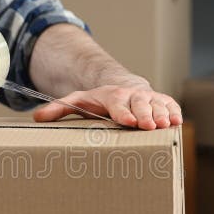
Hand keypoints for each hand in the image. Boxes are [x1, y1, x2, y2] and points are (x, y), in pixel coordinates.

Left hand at [33, 83, 182, 129]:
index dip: (123, 113)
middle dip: (145, 114)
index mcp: (111, 96)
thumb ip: (59, 109)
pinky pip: (170, 104)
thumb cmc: (98, 101)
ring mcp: (148, 97)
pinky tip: (178, 121)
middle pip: (140, 103)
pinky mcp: (161, 100)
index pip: (117, 104)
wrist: (121, 87)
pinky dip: (174, 111)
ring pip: (156, 104)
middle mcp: (131, 94)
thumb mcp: (77, 101)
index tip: (128, 122)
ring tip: (167, 124)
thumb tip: (36, 117)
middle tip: (150, 126)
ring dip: (162, 114)